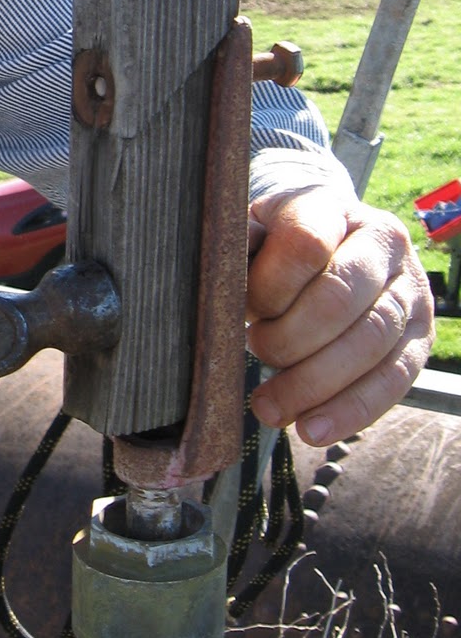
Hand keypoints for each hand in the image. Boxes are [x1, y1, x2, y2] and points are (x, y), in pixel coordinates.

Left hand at [245, 185, 434, 445]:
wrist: (333, 241)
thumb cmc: (277, 243)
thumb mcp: (255, 230)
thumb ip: (239, 253)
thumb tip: (216, 295)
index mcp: (334, 207)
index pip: (306, 243)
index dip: (269, 286)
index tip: (242, 312)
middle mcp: (383, 242)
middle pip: (339, 299)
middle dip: (289, 339)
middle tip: (255, 352)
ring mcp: (410, 290)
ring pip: (369, 343)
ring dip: (314, 384)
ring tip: (269, 408)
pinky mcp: (421, 336)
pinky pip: (393, 380)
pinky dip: (350, 410)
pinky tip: (313, 430)